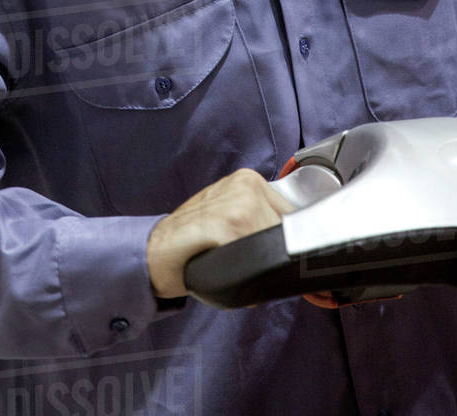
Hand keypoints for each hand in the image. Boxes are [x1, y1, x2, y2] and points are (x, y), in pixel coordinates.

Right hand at [146, 168, 294, 298]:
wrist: (155, 252)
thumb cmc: (195, 241)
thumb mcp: (234, 221)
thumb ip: (263, 222)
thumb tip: (302, 246)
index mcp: (251, 181)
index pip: (295, 216)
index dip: (292, 242)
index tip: (282, 258)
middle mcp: (246, 185)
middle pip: (287, 232)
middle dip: (274, 256)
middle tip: (246, 264)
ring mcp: (236, 203)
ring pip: (273, 245)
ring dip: (258, 266)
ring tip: (231, 264)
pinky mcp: (224, 224)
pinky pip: (254, 256)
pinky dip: (245, 274)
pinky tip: (223, 267)